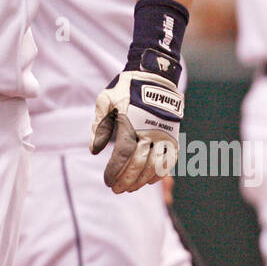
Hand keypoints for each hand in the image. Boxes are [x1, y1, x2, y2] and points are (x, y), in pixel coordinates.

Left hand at [91, 49, 183, 193]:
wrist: (154, 75)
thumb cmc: (125, 88)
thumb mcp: (106, 101)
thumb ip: (100, 126)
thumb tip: (94, 150)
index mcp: (130, 125)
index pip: (123, 157)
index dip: (115, 172)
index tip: (107, 182)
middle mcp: (148, 133)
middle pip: (138, 165)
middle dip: (127, 181)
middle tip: (117, 190)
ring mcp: (163, 135)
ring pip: (155, 166)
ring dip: (142, 180)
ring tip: (131, 188)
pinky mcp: (172, 135)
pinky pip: (169, 159)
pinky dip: (160, 172)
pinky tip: (150, 180)